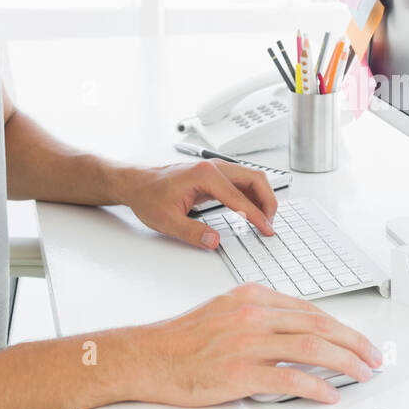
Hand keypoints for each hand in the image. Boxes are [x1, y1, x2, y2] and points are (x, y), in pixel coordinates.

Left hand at [122, 159, 276, 248]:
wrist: (137, 184)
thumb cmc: (148, 196)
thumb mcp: (166, 220)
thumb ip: (192, 232)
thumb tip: (214, 241)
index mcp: (204, 175)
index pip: (240, 197)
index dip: (257, 216)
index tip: (266, 230)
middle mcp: (214, 167)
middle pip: (255, 178)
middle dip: (268, 201)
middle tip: (270, 224)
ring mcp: (216, 169)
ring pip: (251, 178)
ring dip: (262, 197)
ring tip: (265, 219)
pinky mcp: (215, 175)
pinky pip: (242, 182)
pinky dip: (252, 196)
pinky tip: (252, 211)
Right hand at [126, 283, 382, 405]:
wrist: (147, 356)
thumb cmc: (183, 339)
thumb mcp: (225, 309)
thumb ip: (260, 314)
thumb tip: (296, 328)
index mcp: (252, 296)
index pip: (310, 309)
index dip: (340, 326)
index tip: (357, 340)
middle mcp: (253, 314)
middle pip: (318, 325)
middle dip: (353, 342)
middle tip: (372, 356)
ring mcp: (247, 342)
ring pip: (311, 347)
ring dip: (344, 361)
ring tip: (362, 373)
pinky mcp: (239, 372)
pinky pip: (289, 377)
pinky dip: (316, 385)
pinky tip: (330, 393)